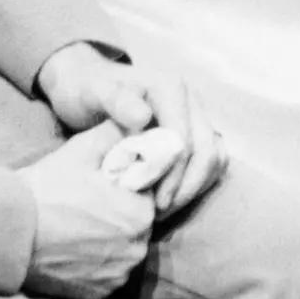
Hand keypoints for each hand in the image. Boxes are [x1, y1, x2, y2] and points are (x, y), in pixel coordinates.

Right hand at [20, 122, 153, 298]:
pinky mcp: (98, 294)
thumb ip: (115, 133)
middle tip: (86, 205)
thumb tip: (137, 120)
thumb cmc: (46, 189)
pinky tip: (72, 250)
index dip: (124, 187)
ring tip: (76, 227)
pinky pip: (107, 274)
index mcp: (140, 214)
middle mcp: (136, 249)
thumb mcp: (81, 150)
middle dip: (118, 214)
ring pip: (122, 251)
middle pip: (136, 225)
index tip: (100, 184)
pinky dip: (95, 264)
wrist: (7, 232)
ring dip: (108, 240)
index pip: (145, 195)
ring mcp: (117, 276)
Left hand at [36, 44, 228, 215]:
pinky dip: (198, 181)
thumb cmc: (85, 90)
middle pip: (205, 150)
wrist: (86, 84)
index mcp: (169, 87)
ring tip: (165, 209)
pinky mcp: (195, 128)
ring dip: (194, 187)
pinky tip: (173, 196)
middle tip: (160, 214)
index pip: (183, 139)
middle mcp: (189, 97)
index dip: (173, 175)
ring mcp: (195, 113)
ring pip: (214, 156)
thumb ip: (115, 100)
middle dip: (186, 186)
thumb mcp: (92, 92)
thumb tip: (144, 117)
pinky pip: (212, 158)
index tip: (155, 202)